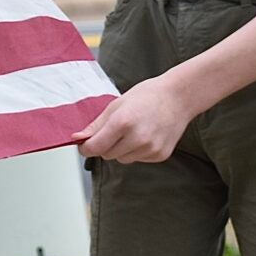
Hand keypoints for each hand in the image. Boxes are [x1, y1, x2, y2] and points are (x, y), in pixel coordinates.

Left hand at [73, 77, 196, 163]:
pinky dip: (136, 151)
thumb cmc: (146, 96)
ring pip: (122, 159)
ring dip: (121, 149)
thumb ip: (96, 125)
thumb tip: (77, 139)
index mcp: (122, 122)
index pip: (94, 147)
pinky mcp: (160, 155)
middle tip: (114, 129)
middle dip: (104, 145)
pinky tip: (145, 135)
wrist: (178, 97)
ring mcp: (150, 149)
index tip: (83, 144)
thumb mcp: (116, 105)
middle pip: (107, 155)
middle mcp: (137, 138)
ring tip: (133, 130)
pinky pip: (138, 159)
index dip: (85, 147)